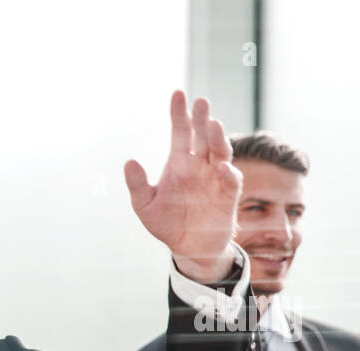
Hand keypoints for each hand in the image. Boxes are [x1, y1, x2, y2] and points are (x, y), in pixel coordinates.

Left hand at [124, 90, 242, 282]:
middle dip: (201, 119)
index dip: (179, 113)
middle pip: (203, 135)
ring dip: (217, 138)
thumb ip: (137, 184)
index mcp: (179, 162)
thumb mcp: (145, 205)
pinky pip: (230, 180)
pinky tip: (221, 168)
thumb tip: (129, 161)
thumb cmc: (167, 222)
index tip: (178, 93)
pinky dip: (227, 173)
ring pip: (220, 151)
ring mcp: (215, 177)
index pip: (180, 131)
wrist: (188, 247)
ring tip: (213, 125)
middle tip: (200, 102)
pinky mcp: (227, 194)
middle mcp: (200, 164)